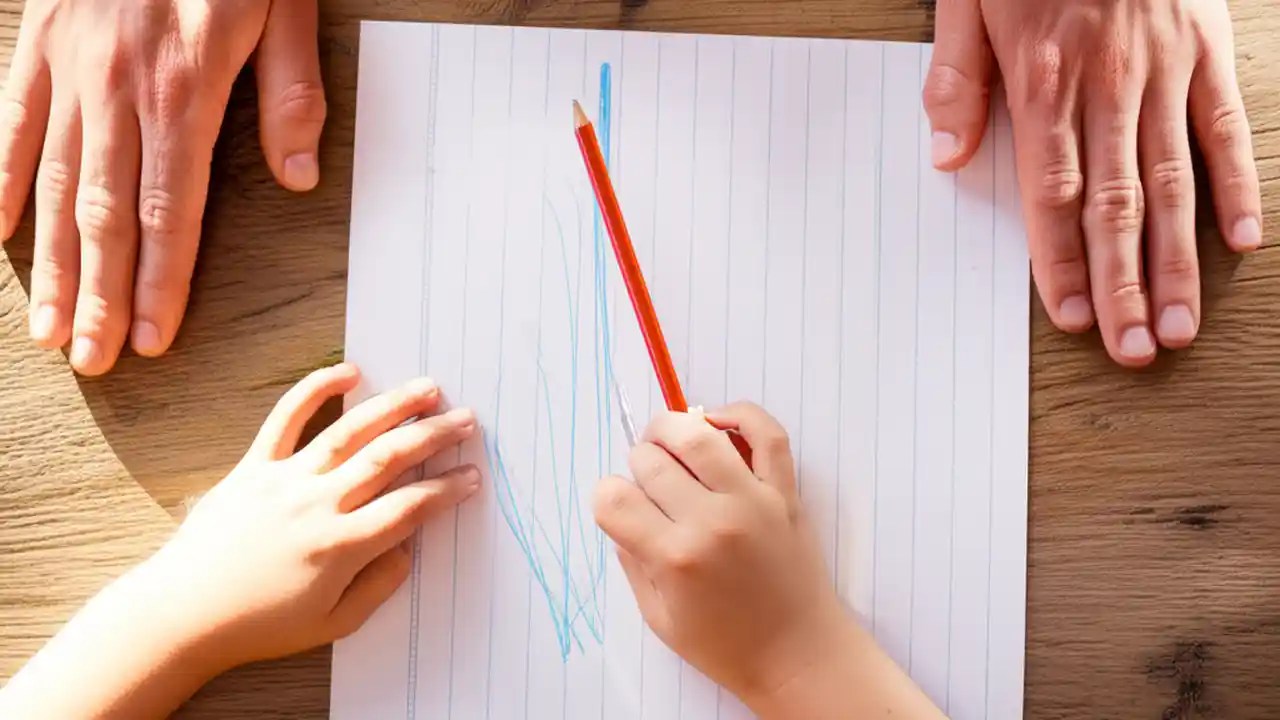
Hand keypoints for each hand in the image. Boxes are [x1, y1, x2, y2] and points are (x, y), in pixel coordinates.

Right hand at [0, 0, 325, 374]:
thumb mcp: (286, 12)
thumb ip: (289, 97)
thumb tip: (300, 178)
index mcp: (184, 88)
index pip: (170, 210)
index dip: (161, 281)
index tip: (156, 339)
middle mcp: (117, 87)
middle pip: (103, 214)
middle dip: (103, 294)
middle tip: (97, 360)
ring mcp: (68, 65)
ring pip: (51, 184)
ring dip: (52, 263)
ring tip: (50, 329)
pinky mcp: (38, 42)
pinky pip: (10, 124)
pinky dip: (0, 184)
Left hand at [152, 363, 478, 669]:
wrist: (181, 615)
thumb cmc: (256, 626)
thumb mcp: (331, 623)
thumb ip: (377, 586)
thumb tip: (406, 550)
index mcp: (340, 547)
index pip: (409, 508)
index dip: (446, 489)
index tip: (470, 476)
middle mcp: (316, 505)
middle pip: (388, 459)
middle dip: (433, 436)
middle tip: (466, 420)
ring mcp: (284, 480)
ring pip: (349, 431)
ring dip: (393, 406)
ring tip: (428, 389)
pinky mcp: (253, 467)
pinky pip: (286, 418)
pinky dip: (316, 390)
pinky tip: (347, 372)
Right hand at [593, 403, 847, 702]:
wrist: (799, 656)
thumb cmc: (726, 646)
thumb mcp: (659, 618)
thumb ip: (632, 561)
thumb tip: (620, 512)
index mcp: (673, 558)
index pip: (614, 498)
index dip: (607, 498)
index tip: (620, 508)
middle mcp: (711, 522)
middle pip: (650, 460)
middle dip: (637, 465)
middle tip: (648, 485)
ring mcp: (753, 501)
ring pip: (699, 434)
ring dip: (672, 429)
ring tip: (667, 441)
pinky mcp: (785, 493)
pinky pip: (768, 433)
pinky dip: (740, 414)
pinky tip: (717, 423)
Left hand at [925, 0, 1261, 366]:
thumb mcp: (967, 3)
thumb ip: (956, 82)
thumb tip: (944, 155)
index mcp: (1043, 81)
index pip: (1052, 194)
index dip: (1062, 260)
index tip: (1068, 316)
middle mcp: (1107, 86)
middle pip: (1117, 205)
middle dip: (1123, 284)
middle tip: (1133, 348)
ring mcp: (1164, 71)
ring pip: (1173, 182)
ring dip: (1176, 259)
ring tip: (1180, 321)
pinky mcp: (1206, 50)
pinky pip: (1226, 128)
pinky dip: (1239, 185)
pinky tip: (1241, 242)